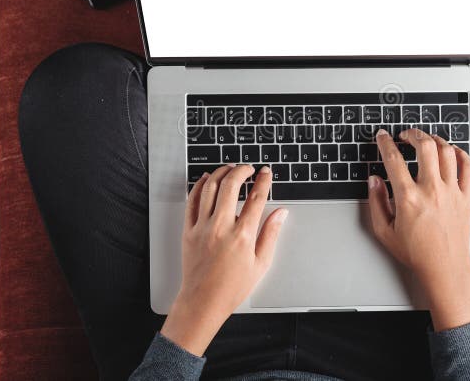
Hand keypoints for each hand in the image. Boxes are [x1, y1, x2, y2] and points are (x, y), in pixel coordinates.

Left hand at [161, 164, 287, 355]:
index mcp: (242, 236)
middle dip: (242, 171)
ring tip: (230, 169)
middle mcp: (222, 227)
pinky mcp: (188, 230)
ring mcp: (203, 227)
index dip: (263, 181)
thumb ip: (271, 234)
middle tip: (248, 168)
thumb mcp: (261, 263)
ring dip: (221, 173)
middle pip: (232, 186)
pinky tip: (207, 179)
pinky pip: (192, 201)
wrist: (203, 301)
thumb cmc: (232, 287)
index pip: (256, 198)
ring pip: (210, 188)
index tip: (266, 173)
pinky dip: (200, 186)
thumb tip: (281, 213)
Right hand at [368, 129, 469, 330]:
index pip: (394, 159)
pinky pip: (468, 166)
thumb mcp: (384, 231)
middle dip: (412, 134)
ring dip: (435, 140)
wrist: (444, 268)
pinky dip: (460, 154)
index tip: (383, 137)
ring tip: (426, 141)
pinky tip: (451, 152)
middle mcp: (432, 190)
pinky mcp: (466, 197)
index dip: (385, 143)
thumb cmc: (416, 253)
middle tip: (405, 135)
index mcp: (409, 198)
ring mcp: (452, 192)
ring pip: (447, 151)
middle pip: (425, 146)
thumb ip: (376, 202)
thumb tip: (374, 180)